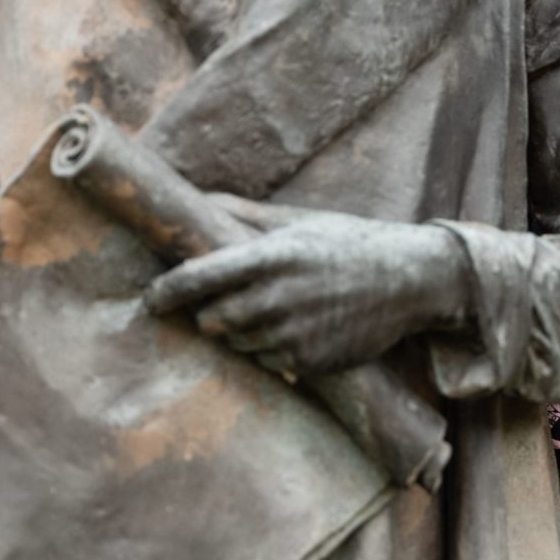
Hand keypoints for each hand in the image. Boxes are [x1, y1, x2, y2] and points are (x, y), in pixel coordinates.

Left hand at [145, 200, 470, 377]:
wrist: (409, 280)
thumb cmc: (348, 242)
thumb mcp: (298, 221)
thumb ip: (243, 215)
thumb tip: (196, 198)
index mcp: (270, 256)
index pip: (197, 279)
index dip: (165, 291)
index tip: (150, 299)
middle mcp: (278, 297)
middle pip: (211, 320)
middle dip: (211, 312)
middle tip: (230, 299)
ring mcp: (293, 334)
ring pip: (239, 342)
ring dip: (243, 330)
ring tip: (275, 308)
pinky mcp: (309, 361)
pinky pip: (268, 360)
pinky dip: (272, 347)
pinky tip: (298, 326)